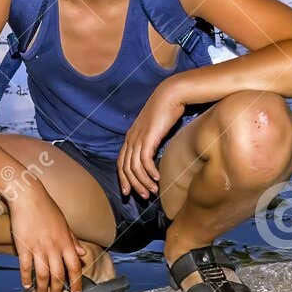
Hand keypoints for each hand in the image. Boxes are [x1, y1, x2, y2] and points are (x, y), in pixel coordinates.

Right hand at [6, 182, 91, 291]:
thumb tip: (82, 254)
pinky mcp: (24, 247)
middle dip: (58, 291)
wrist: (28, 197)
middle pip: (58, 276)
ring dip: (42, 289)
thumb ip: (73, 240)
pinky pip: (26, 268)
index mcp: (66, 242)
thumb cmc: (47, 208)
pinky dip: (26, 279)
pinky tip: (27, 286)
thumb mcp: (64, 223)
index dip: (76, 283)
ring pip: (43, 276)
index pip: (75, 267)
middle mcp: (54, 248)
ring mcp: (38, 249)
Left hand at [118, 83, 183, 200]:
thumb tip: (154, 154)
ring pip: (134, 167)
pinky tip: (157, 178)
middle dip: (133, 184)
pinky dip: (150, 172)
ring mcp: (138, 138)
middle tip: (142, 196)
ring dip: (143, 181)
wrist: (171, 95)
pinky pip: (144, 160)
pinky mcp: (148, 137)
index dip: (123, 178)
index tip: (128, 192)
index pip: (121, 162)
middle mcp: (131, 138)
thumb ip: (151, 141)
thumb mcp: (155, 129)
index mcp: (130, 137)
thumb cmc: (166, 111)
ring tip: (152, 191)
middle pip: (125, 168)